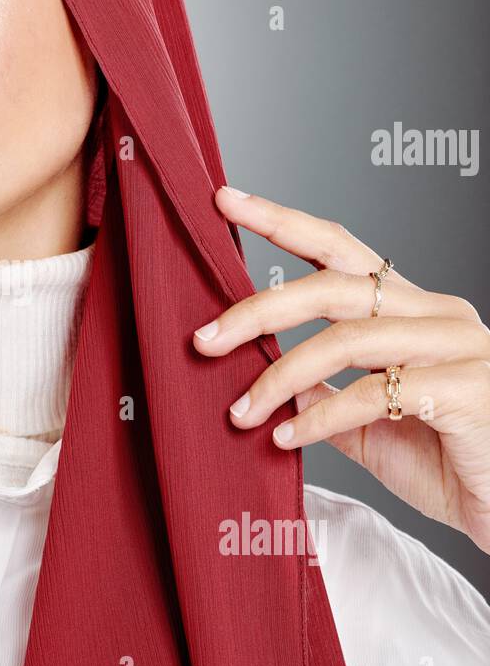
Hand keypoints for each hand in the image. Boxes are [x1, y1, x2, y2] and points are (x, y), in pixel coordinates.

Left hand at [192, 186, 489, 554]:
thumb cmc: (452, 463)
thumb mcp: (370, 425)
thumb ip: (325, 395)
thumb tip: (271, 380)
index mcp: (413, 310)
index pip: (340, 250)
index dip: (282, 221)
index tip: (225, 201)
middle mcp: (438, 314)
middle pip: (334, 287)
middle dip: (259, 309)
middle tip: (203, 339)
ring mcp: (459, 347)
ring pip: (347, 339)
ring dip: (279, 376)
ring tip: (239, 412)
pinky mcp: (467, 391)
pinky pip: (374, 394)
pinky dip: (320, 417)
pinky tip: (286, 439)